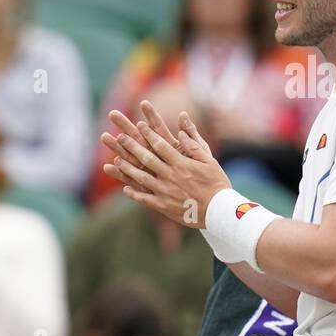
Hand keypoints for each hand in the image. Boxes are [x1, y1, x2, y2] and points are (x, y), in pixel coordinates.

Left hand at [101, 101, 228, 226]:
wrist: (219, 211)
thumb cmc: (216, 184)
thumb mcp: (209, 161)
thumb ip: (194, 145)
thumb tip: (180, 132)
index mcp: (181, 163)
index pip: (161, 145)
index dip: (149, 134)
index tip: (139, 124)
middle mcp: (170, 176)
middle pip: (147, 158)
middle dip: (132, 146)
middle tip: (120, 136)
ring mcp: (165, 192)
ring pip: (141, 178)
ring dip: (127, 168)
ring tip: (116, 160)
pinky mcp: (163, 206)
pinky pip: (145, 199)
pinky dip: (134, 194)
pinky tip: (125, 188)